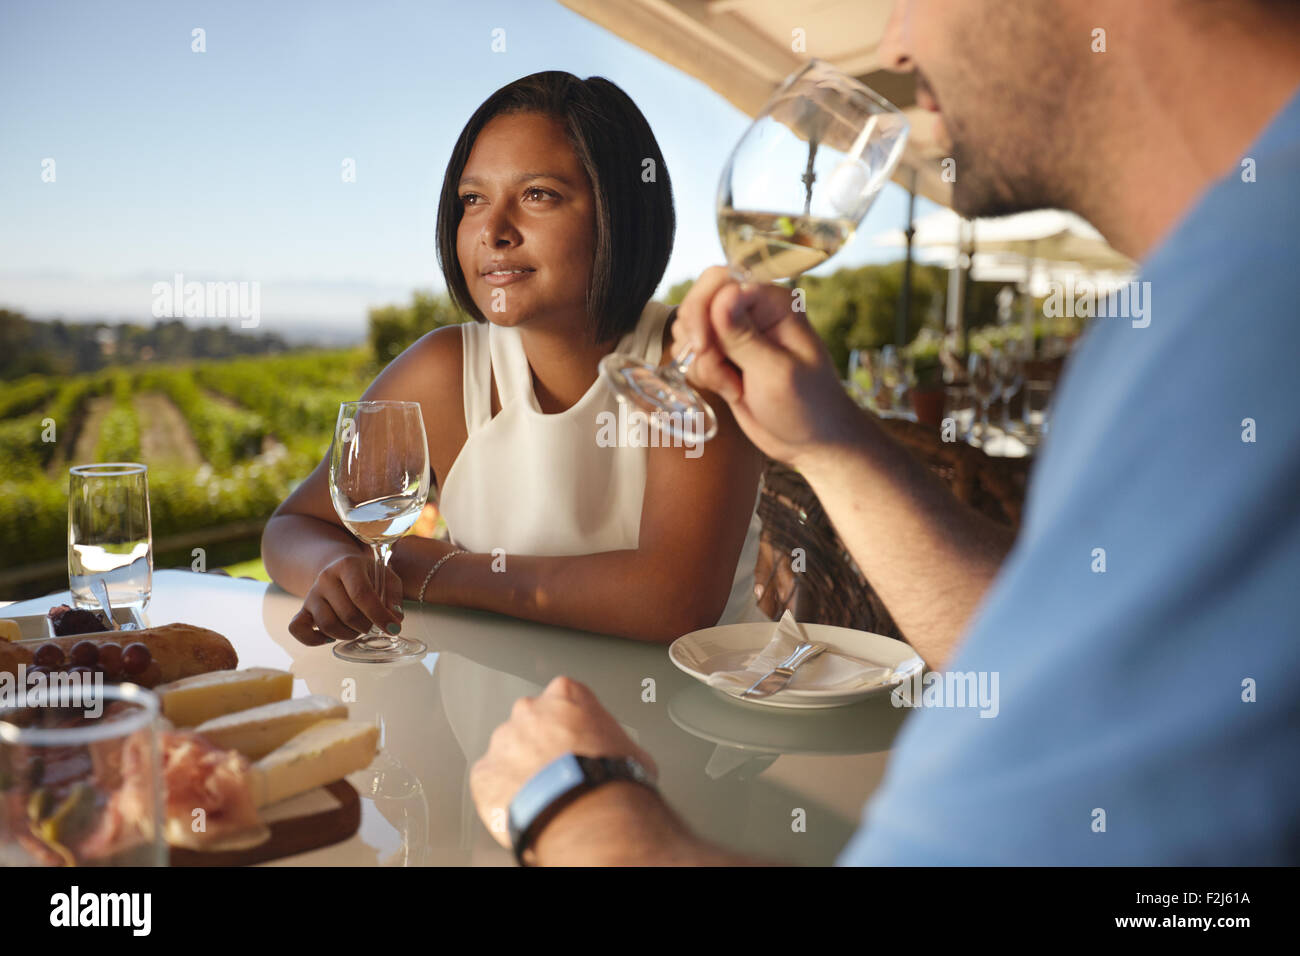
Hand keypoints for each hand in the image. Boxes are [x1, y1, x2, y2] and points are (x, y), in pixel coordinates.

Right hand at [287, 552, 403, 645]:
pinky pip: (298, 628)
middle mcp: (326, 578)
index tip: (392, 628)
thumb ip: (394, 596)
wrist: (337, 567)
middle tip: (371, 624)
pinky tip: (330, 638)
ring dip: (347, 634)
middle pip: (346, 613)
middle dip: (365, 626)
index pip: (362, 594)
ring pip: (327, 625)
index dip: (379, 615)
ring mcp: (311, 594)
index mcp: (348, 565)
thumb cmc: (366, 575)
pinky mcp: (302, 609)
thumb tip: (394, 618)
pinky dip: (314, 640)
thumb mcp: (386, 577)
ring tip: (356, 629)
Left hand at [470, 676, 658, 848]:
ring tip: (543, 798)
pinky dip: (503, 796)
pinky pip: (490, 783)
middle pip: (531, 724)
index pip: (564, 700)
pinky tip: (525, 810)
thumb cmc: (611, 779)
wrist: (586, 813)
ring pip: (508, 754)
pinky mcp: (483, 773)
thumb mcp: (632, 751)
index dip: (572, 727)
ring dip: (521, 771)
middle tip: (559, 773)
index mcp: (566, 695)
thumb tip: (623, 761)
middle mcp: (529, 710)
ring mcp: (503, 741)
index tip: (576, 745)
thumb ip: (613, 743)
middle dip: (541, 745)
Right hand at [673, 266, 864, 467]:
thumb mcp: (775, 373)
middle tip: (714, 366)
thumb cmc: (808, 407)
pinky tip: (733, 392)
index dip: (702, 311)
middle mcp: (753, 312)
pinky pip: (696, 357)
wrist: (811, 442)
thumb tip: (722, 296)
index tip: (702, 348)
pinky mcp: (726, 359)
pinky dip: (705, 375)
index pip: (720, 282)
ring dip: (703, 361)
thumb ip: (743, 336)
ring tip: (732, 386)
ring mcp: (738, 336)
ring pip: (693, 331)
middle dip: (698, 336)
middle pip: (700, 301)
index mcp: (773, 303)